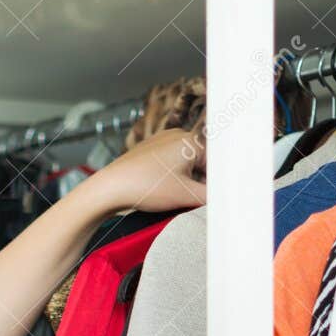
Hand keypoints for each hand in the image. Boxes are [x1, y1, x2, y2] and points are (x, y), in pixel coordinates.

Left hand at [77, 126, 205, 215]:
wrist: (111, 188)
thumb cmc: (145, 187)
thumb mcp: (186, 196)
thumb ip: (211, 198)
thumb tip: (224, 200)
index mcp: (190, 140)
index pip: (217, 162)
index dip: (216, 183)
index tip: (215, 197)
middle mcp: (177, 135)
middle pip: (202, 161)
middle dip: (201, 181)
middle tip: (192, 199)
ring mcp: (162, 140)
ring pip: (187, 163)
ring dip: (187, 180)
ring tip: (175, 194)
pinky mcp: (150, 150)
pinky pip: (171, 162)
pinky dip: (172, 176)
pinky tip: (164, 189)